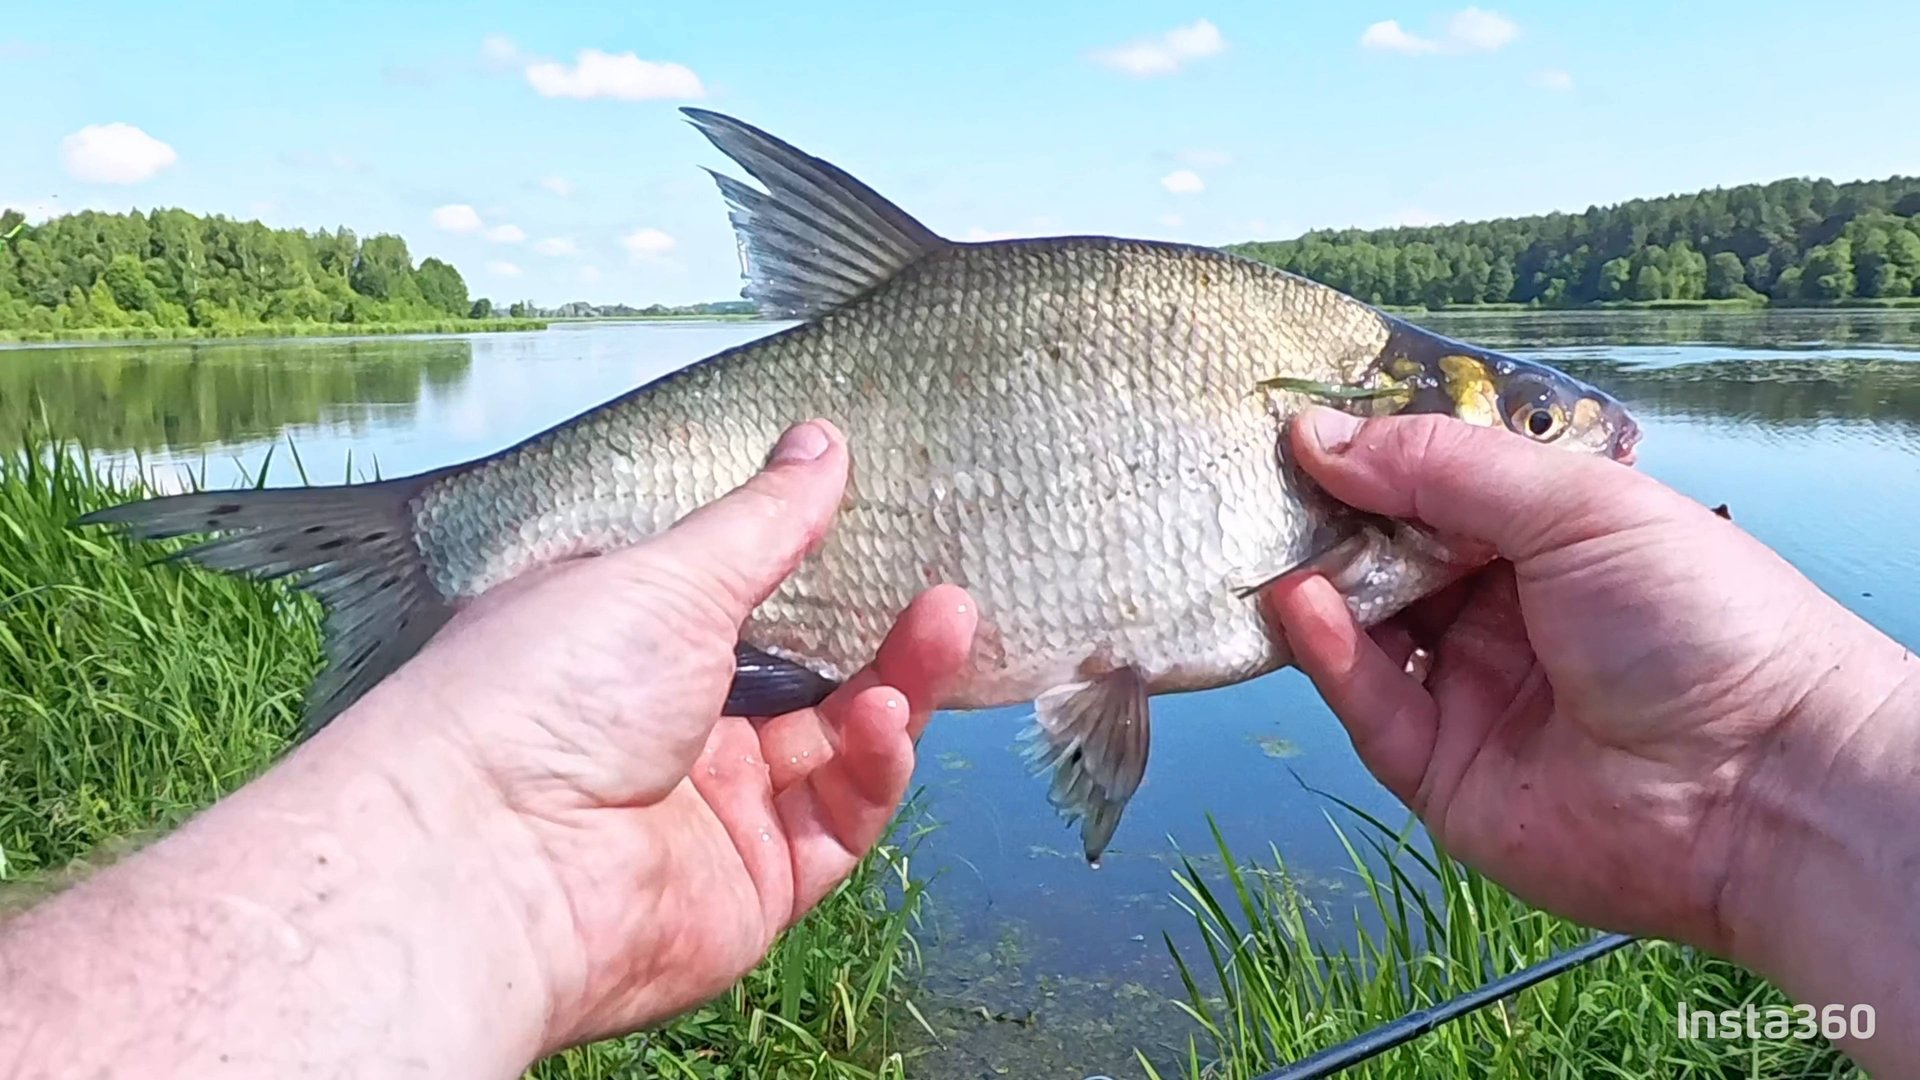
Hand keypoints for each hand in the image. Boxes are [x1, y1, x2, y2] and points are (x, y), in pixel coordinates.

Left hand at [324, 418, 976, 1052]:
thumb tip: (822, 442)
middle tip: (945, 586)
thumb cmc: (548, 689)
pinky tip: (884, 715)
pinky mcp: (756, 885)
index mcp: (630, 645)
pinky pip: (838, 818)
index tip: (885, 524)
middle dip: (881, 633)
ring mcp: (716, 811)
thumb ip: (763, 521)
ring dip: (896, 686)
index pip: (744, 601)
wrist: (494, 861)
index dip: (818, 568)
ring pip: (838, 744)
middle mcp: (673, 727)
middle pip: (809, 677)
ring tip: (943, 623)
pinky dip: (872, 764)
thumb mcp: (665, 576)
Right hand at [1263, 406, 1916, 951]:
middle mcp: (1499, 610)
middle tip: (1261, 482)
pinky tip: (1306, 603)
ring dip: (1314, 584)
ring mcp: (1466, 691)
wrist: (1767, 786)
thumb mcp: (1576, 506)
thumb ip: (1441, 467)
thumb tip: (1315, 433)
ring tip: (1271, 543)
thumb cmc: (1702, 620)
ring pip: (1360, 632)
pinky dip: (1329, 654)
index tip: (1299, 425)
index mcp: (1543, 537)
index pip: (1430, 486)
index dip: (1367, 457)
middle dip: (1326, 519)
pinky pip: (1367, 707)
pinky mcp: (1439, 772)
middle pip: (1382, 557)